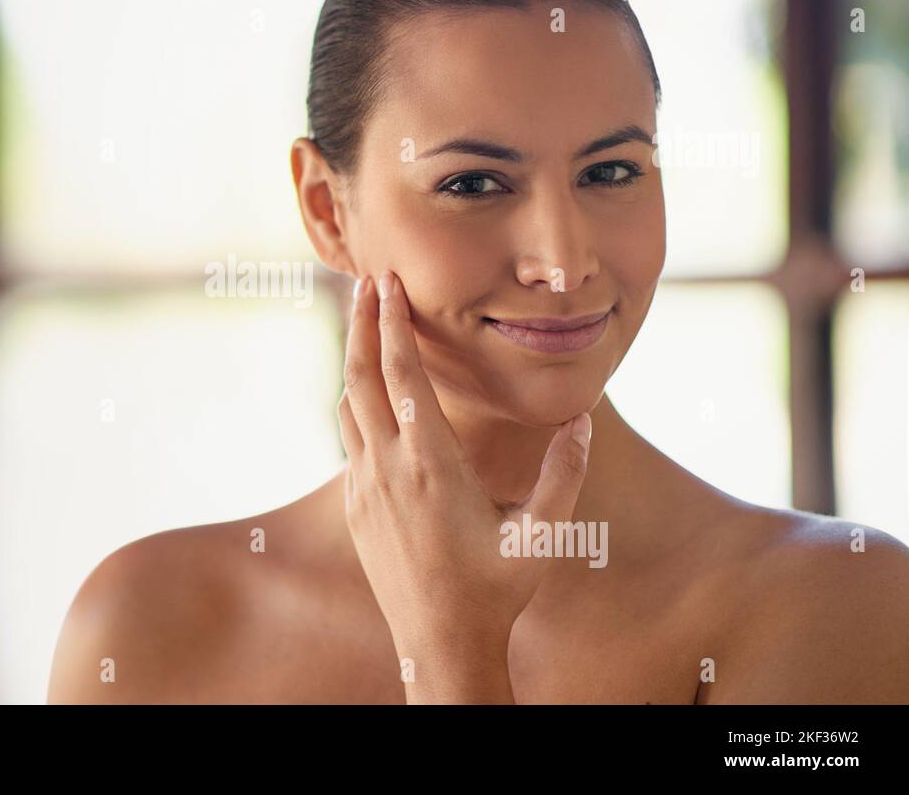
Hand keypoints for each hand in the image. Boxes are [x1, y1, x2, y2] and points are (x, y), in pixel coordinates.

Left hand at [338, 270, 592, 677]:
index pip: (402, 376)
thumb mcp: (545, 537)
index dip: (393, 324)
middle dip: (361, 324)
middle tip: (366, 282)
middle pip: (359, 378)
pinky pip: (349, 442)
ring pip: (346, 407)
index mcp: (430, 465)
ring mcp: (364, 489)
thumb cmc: (496, 592)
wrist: (439, 646)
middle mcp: (387, 469)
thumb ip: (565, 476)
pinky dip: (356, 405)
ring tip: (364, 327)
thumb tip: (582, 422)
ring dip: (353, 363)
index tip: (388, 282)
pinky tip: (372, 398)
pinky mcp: (355, 508)